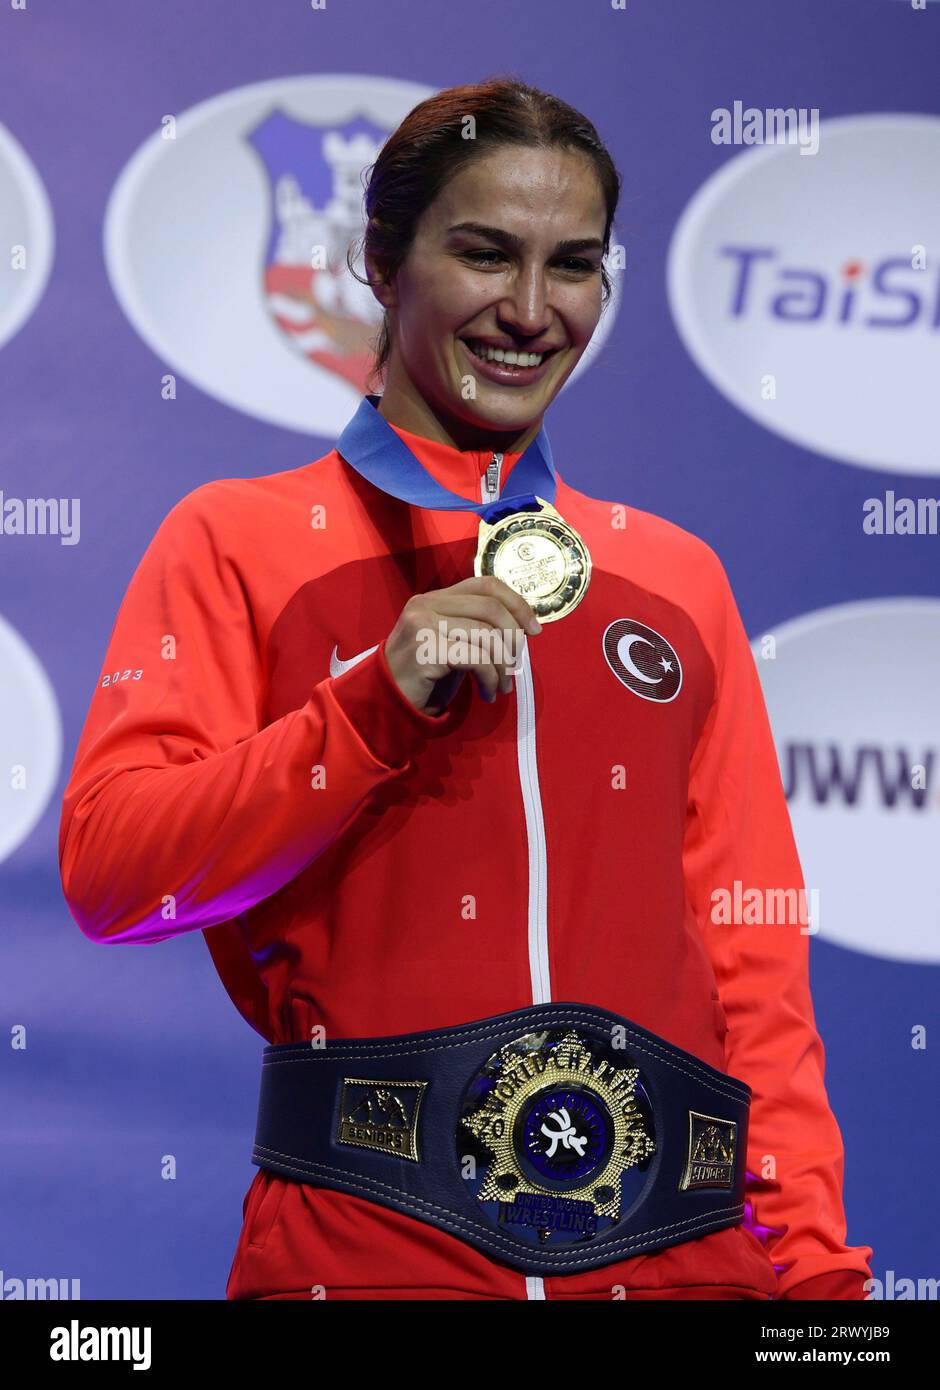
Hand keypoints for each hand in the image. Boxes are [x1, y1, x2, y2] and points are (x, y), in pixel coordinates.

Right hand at [384, 576, 541, 714]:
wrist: (387, 702)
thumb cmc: (424, 676)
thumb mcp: (451, 643)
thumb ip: (476, 627)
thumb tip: (521, 627)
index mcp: (434, 598)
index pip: (486, 584)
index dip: (517, 603)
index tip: (534, 630)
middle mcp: (426, 605)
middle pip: (491, 608)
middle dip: (513, 639)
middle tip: (516, 667)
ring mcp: (423, 626)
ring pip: (486, 635)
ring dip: (503, 666)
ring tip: (501, 687)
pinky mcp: (425, 650)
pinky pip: (475, 659)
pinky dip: (490, 678)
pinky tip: (487, 693)